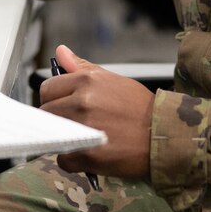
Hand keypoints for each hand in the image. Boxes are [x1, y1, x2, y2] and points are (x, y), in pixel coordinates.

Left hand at [39, 44, 153, 179]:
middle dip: (57, 120)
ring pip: (52, 136)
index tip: (64, 106)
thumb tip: (60, 51)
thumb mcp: (112, 80)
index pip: (47, 89)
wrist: (164, 135)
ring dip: (64, 139)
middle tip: (76, 125)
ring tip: (84, 139)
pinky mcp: (86, 155)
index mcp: (86, 81)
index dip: (55, 99)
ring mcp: (83, 129)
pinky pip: (63, 159)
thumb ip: (82, 67)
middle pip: (46, 113)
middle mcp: (82, 102)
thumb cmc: (140, 108)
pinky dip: (73, 161)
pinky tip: (90, 155)